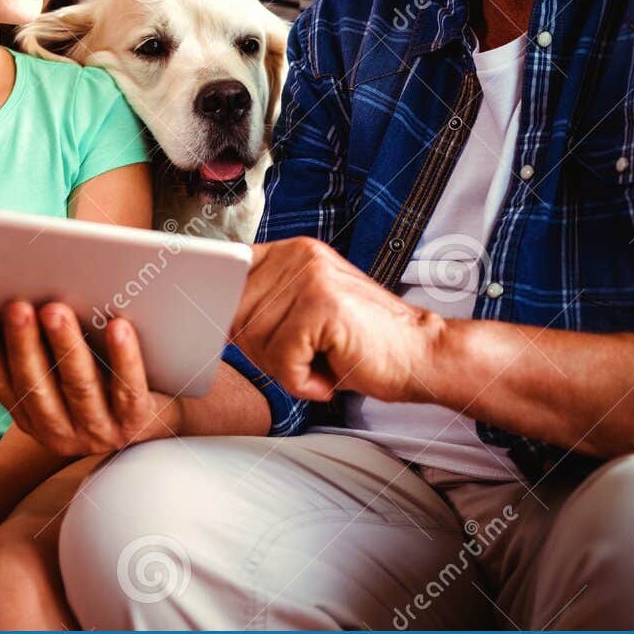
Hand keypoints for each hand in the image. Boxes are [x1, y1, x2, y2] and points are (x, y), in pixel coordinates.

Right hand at [0, 301, 175, 455]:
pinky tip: (119, 326)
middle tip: (17, 307)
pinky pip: (129, 390)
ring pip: (79, 387)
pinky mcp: (138, 422)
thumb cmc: (97, 377)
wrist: (163, 410)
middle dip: (23, 344)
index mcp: (30, 415)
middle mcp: (59, 430)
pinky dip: (124, 358)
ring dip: (65, 347)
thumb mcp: (49, 373)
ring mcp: (99, 430)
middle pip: (36, 386)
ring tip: (56, 310)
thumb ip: (8, 357)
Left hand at [230, 237, 444, 401]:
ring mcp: (312, 277)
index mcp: (291, 252)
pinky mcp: (323, 306)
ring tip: (324, 362)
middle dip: (263, 351)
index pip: (229, 275)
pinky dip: (303, 381)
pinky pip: (283, 359)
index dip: (222, 308)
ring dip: (287, 369)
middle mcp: (299, 255)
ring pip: (258, 341)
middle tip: (304, 359)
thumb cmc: (362, 344)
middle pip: (238, 316)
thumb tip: (211, 316)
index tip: (224, 322)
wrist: (423, 355)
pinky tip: (332, 372)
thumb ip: (263, 308)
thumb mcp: (304, 315)